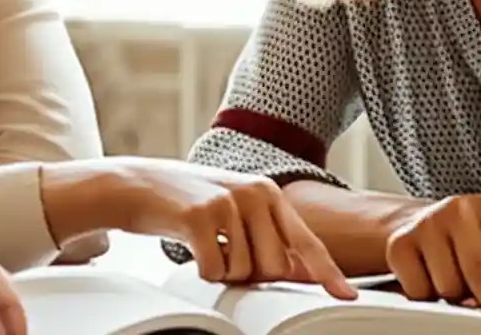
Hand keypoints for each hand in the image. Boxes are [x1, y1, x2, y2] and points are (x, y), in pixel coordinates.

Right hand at [41, 158, 356, 299]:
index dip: (326, 273)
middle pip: (274, 268)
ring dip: (222, 270)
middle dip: (250, 273)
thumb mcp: (233, 211)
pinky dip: (202, 270)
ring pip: (244, 273)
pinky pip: (215, 271)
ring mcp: (228, 203)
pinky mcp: (200, 216)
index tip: (346, 296)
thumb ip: (266, 235)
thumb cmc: (186, 203)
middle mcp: (254, 193)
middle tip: (223, 253)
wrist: (135, 183)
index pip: (306, 241)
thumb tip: (300, 273)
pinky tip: (189, 245)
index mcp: (268, 193)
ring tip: (203, 243)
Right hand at [384, 193, 480, 312]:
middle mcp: (456, 209)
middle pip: (480, 273)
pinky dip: (428, 297)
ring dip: (456, 298)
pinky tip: (433, 282)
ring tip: (460, 288)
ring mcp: (424, 225)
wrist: (418, 224)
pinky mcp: (398, 245)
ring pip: (449, 286)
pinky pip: (419, 291)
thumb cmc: (473, 241)